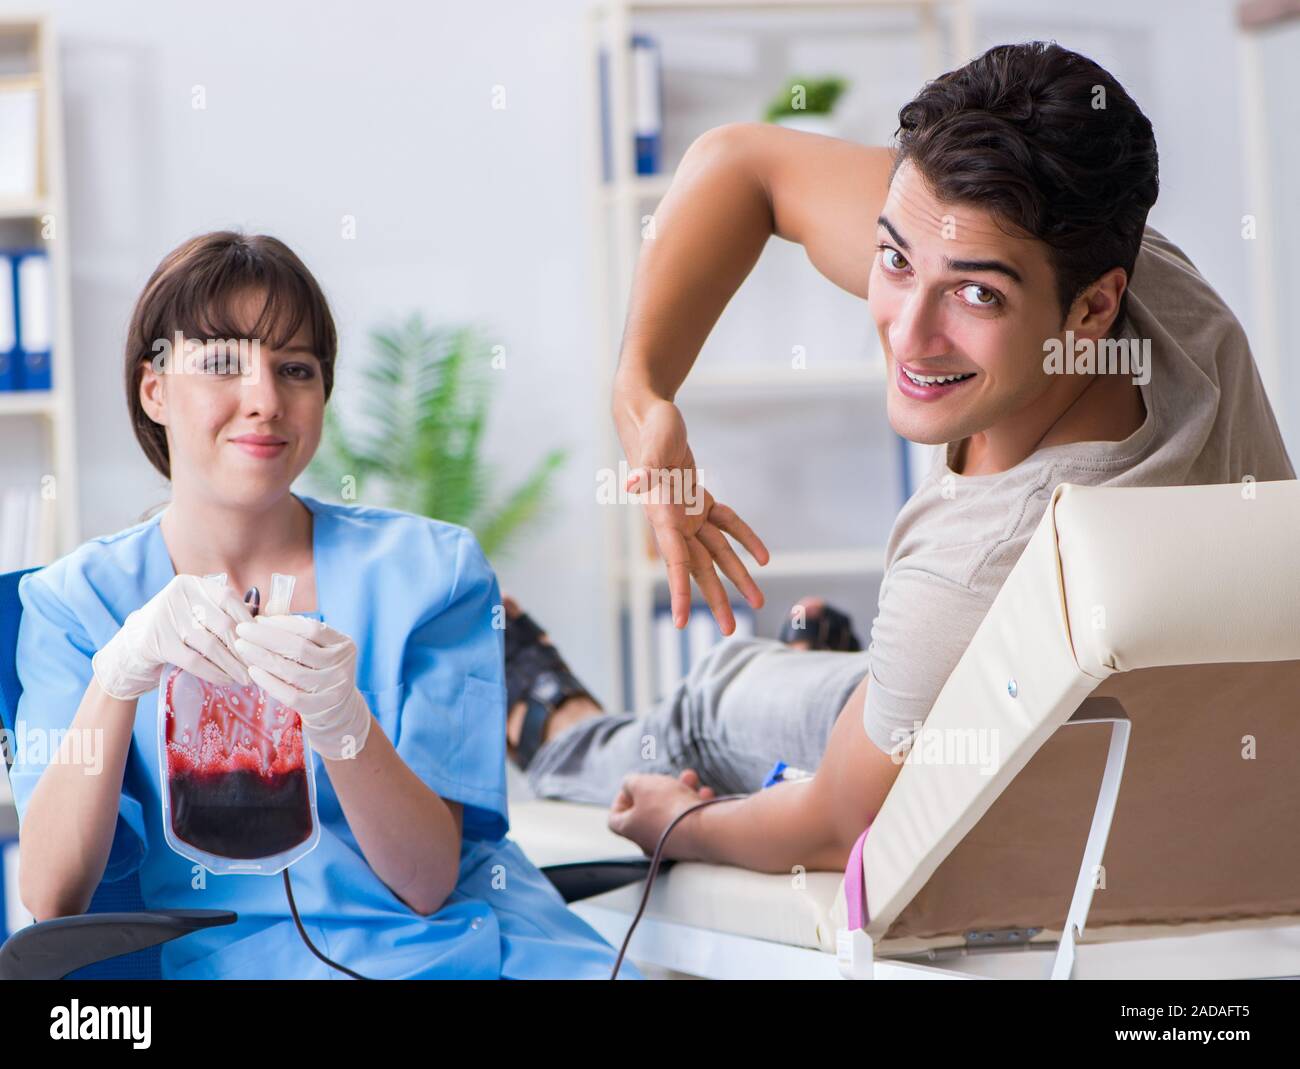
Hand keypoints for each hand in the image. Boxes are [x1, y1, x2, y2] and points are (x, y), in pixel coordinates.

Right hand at [91, 574, 253, 699]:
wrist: (129, 648)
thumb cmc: (174, 628)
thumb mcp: (195, 611)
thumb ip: (223, 611)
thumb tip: (263, 620)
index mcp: (191, 584)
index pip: (228, 598)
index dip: (248, 621)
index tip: (262, 641)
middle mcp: (177, 596)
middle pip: (222, 624)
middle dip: (243, 649)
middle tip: (258, 665)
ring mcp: (165, 619)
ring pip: (210, 645)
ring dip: (232, 665)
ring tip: (246, 678)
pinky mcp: (156, 643)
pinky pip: (194, 661)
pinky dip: (214, 673)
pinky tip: (226, 680)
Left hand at [233, 615, 371, 759]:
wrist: (338, 708)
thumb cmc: (320, 669)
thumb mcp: (318, 647)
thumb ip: (296, 627)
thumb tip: (268, 607)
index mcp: (344, 644)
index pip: (312, 629)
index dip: (283, 623)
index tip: (258, 619)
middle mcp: (342, 665)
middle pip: (299, 648)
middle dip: (266, 637)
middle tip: (241, 630)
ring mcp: (333, 688)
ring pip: (292, 672)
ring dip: (262, 658)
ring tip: (242, 648)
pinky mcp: (320, 708)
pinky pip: (290, 695)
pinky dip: (269, 682)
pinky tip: (253, 671)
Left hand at [607, 769, 716, 857]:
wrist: (703, 831)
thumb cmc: (668, 808)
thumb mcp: (641, 784)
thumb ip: (630, 782)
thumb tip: (629, 786)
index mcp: (630, 829)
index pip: (615, 818)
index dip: (621, 799)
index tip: (633, 787)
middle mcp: (647, 841)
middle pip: (647, 812)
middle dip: (658, 789)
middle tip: (666, 777)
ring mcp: (670, 844)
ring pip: (671, 813)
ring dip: (680, 792)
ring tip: (690, 778)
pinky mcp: (691, 844)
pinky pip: (689, 822)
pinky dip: (695, 805)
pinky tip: (705, 793)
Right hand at [618, 395, 768, 632]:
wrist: (649, 416)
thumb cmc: (650, 430)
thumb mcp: (649, 448)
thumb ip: (644, 468)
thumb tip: (634, 483)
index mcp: (662, 516)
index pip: (674, 561)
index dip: (680, 592)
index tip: (684, 622)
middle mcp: (675, 522)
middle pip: (700, 567)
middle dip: (715, 599)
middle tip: (729, 630)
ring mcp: (687, 513)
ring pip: (717, 552)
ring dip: (737, 576)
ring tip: (757, 601)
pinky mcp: (698, 500)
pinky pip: (726, 524)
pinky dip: (744, 539)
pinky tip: (762, 558)